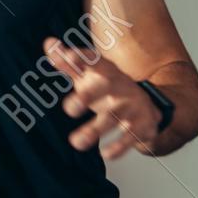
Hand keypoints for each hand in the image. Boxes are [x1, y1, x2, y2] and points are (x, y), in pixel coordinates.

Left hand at [45, 37, 161, 159]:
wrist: (148, 105)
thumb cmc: (108, 89)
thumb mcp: (90, 75)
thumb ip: (69, 63)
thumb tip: (48, 43)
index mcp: (106, 72)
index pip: (93, 62)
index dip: (80, 59)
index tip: (67, 57)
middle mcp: (119, 87)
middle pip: (105, 88)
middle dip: (87, 96)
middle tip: (69, 108)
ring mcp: (132, 106)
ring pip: (113, 118)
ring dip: (95, 130)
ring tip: (76, 142)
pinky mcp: (142, 125)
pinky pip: (131, 137)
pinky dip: (120, 146)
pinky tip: (106, 154)